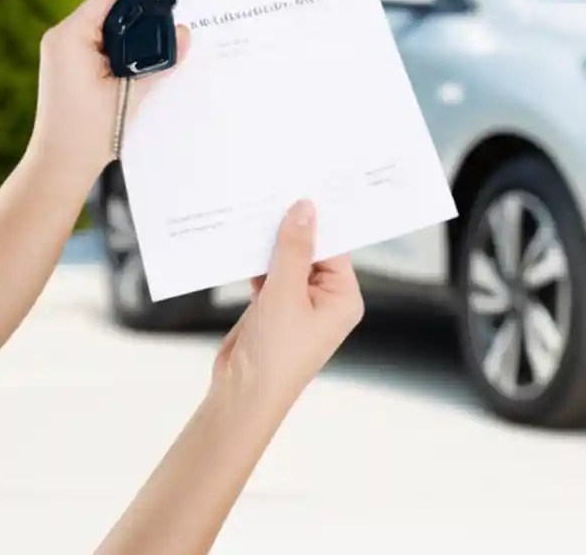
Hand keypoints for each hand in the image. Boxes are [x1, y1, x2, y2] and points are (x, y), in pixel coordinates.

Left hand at [30, 0, 190, 181]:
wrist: (62, 162)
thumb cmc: (90, 131)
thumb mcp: (132, 93)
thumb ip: (160, 61)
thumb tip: (184, 34)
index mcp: (71, 36)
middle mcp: (63, 37)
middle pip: (110, 7)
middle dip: (144, 7)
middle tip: (178, 8)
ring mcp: (65, 50)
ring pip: (108, 25)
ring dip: (137, 28)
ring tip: (168, 32)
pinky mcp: (72, 64)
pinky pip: (103, 42)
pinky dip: (127, 44)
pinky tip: (149, 54)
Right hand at [212, 200, 364, 406]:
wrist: (243, 394)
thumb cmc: (275, 353)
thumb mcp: (284, 293)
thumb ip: (293, 249)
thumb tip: (304, 209)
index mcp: (344, 298)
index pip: (335, 249)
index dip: (317, 222)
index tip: (301, 191)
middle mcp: (326, 300)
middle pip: (310, 252)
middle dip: (290, 231)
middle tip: (271, 195)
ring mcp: (298, 305)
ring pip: (286, 263)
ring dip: (269, 246)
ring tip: (253, 212)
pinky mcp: (273, 308)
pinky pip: (267, 276)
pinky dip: (255, 263)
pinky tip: (240, 242)